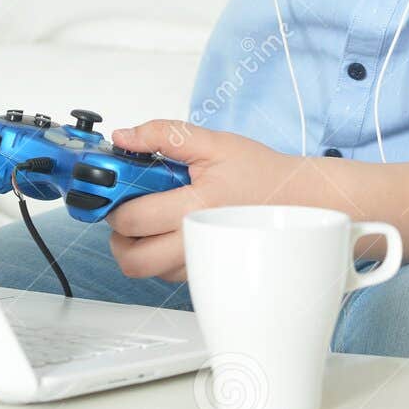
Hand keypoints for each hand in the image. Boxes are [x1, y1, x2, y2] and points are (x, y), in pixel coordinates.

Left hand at [105, 120, 298, 282]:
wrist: (297, 198)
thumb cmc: (259, 172)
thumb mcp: (213, 142)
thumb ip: (163, 134)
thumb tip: (123, 137)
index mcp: (197, 207)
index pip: (133, 218)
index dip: (113, 200)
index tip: (111, 186)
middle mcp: (197, 242)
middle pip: (132, 258)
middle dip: (118, 231)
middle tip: (127, 206)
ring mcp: (201, 262)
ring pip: (145, 269)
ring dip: (136, 244)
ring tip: (152, 214)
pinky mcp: (204, 272)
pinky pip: (164, 273)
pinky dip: (156, 253)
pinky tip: (170, 227)